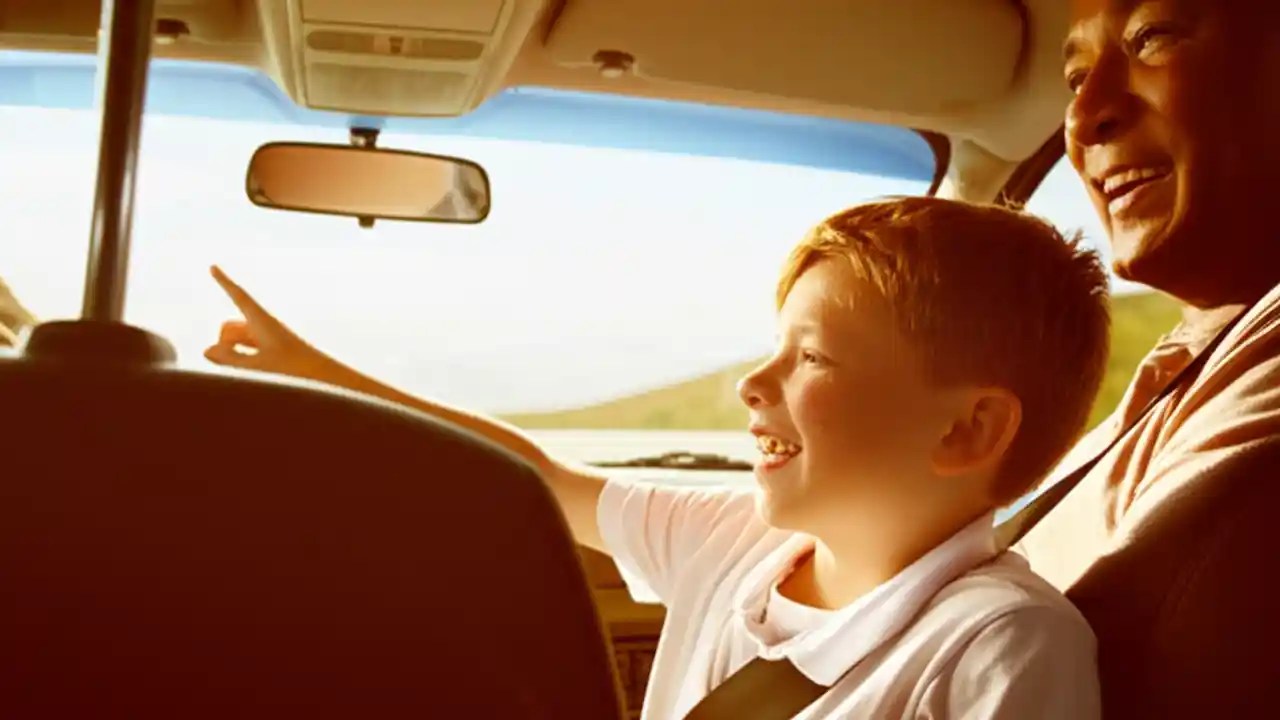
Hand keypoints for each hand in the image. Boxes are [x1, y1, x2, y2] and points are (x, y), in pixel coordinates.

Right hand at [204, 265, 329, 379]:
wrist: (322, 373)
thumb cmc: (294, 368)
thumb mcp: (259, 366)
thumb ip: (231, 359)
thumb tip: (207, 350)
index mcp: (263, 320)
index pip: (238, 296)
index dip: (224, 282)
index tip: (213, 267)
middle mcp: (262, 325)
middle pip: (228, 328)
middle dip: (225, 343)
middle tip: (248, 363)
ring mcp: (265, 336)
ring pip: (235, 339)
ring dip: (233, 353)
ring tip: (260, 368)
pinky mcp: (268, 347)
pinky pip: (243, 346)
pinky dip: (240, 356)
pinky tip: (252, 367)